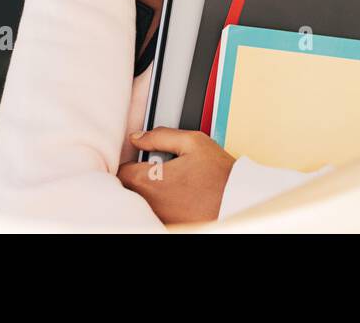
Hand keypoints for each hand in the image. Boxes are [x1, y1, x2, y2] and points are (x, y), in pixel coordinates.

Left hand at [117, 127, 235, 224]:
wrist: (238, 200)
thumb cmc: (219, 174)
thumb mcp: (193, 141)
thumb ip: (161, 135)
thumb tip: (138, 137)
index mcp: (150, 181)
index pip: (121, 171)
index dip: (131, 160)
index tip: (144, 157)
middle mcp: (150, 203)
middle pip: (129, 186)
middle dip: (139, 174)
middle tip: (161, 167)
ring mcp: (160, 215)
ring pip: (142, 199)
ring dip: (151, 188)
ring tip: (174, 180)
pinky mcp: (170, 223)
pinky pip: (156, 210)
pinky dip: (162, 201)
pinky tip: (179, 194)